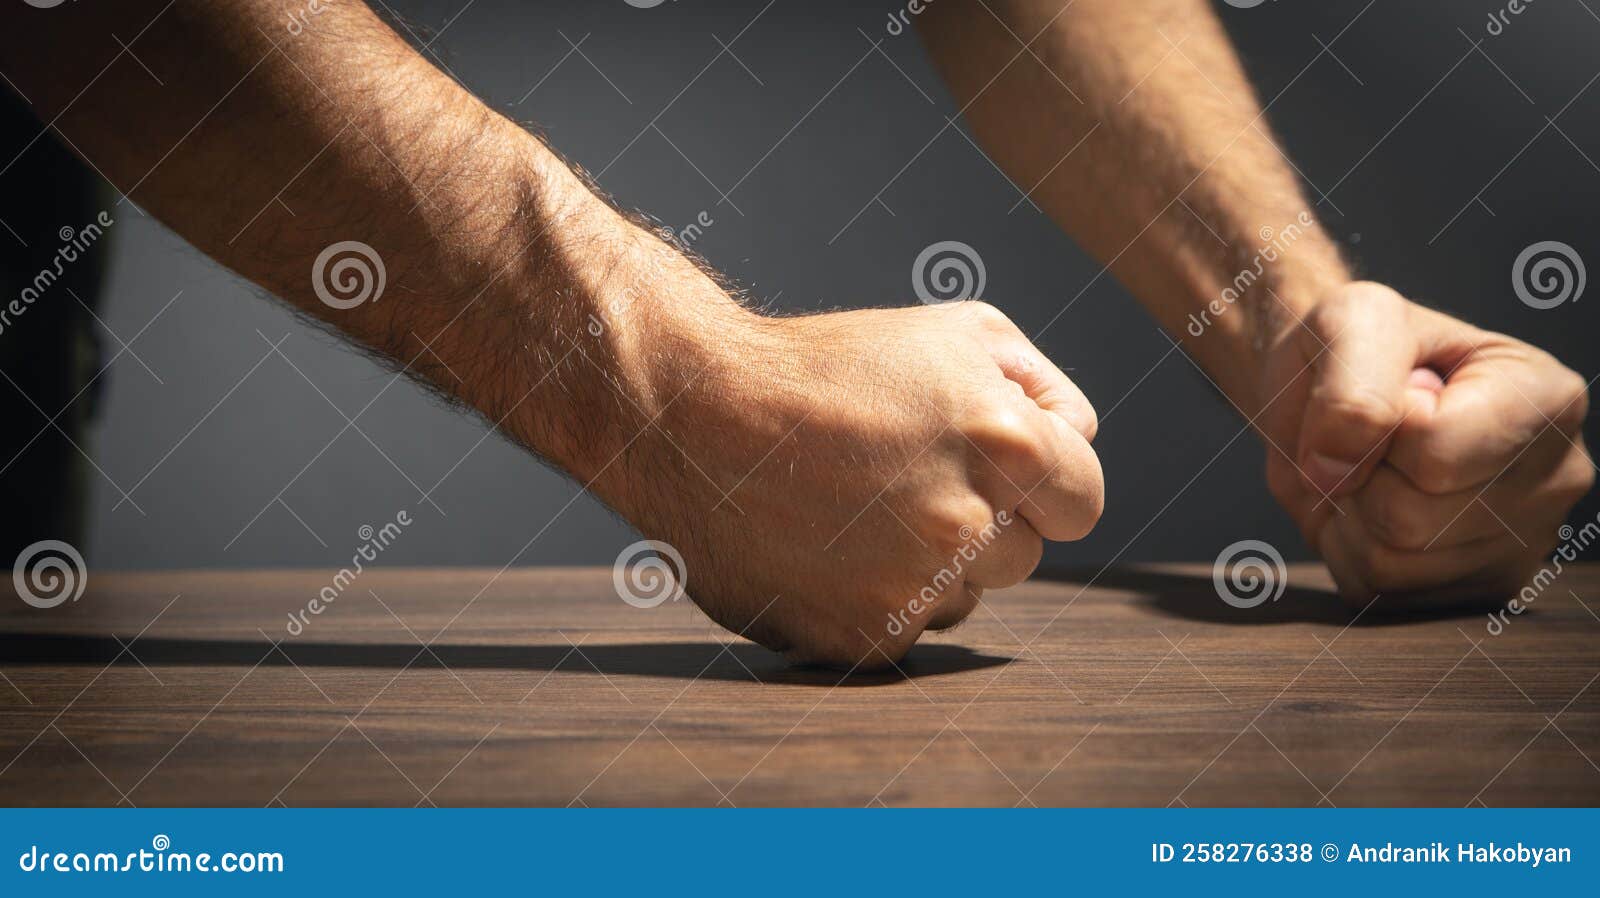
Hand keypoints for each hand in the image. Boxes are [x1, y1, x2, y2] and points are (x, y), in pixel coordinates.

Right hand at [600, 298, 1102, 667]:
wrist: (691, 417)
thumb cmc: (826, 364)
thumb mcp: (953, 331)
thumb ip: (1039, 386)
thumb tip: (1073, 440)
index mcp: (1003, 443)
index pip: (1082, 500)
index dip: (1043, 480)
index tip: (993, 465)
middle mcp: (965, 525)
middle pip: (1024, 553)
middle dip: (983, 517)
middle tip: (903, 475)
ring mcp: (911, 590)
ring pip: (966, 596)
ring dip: (933, 563)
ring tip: (857, 506)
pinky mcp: (862, 637)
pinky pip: (909, 629)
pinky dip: (880, 596)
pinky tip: (829, 546)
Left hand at [1258, 282, 1592, 603]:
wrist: (1331, 390)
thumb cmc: (1355, 346)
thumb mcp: (1351, 320)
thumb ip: (1351, 387)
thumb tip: (1337, 472)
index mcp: (1547, 399)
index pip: (1435, 451)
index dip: (1379, 425)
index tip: (1388, 392)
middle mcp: (1556, 478)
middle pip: (1411, 517)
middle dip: (1360, 474)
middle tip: (1371, 438)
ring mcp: (1521, 543)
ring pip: (1393, 561)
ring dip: (1350, 513)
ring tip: (1371, 468)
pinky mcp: (1474, 590)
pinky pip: (1380, 590)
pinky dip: (1349, 548)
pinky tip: (1370, 506)